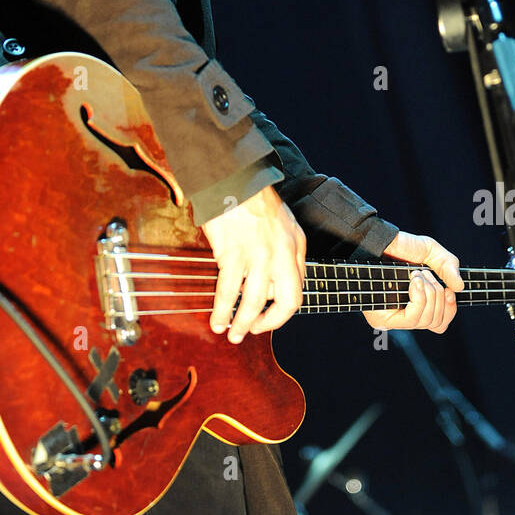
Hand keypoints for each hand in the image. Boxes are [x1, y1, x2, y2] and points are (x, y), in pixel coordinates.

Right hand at [201, 185, 305, 343]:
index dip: (283, 311)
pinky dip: (221, 310)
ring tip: (232, 333)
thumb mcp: (285, 224)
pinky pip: (227, 291)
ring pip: (252, 302)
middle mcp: (282, 254)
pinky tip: (216, 320)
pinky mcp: (233, 254)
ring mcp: (258, 256)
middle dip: (269, 323)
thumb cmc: (256, 200)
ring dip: (241, 324)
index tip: (269, 318)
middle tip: (254, 331)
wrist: (235, 180)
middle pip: (285, 302)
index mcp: (297, 246)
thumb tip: (274, 285)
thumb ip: (286, 253)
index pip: (298, 289)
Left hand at [363, 229, 463, 333]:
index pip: (439, 324)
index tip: (449, 291)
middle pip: (435, 322)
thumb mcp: (433, 252)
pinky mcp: (382, 319)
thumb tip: (460, 287)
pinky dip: (419, 298)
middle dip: (437, 294)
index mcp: (418, 305)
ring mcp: (394, 319)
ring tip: (416, 274)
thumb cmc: (403, 247)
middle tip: (425, 274)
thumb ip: (449, 266)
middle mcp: (405, 315)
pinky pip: (412, 318)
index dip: (449, 310)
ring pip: (425, 320)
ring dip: (428, 293)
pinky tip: (414, 282)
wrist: (381, 242)